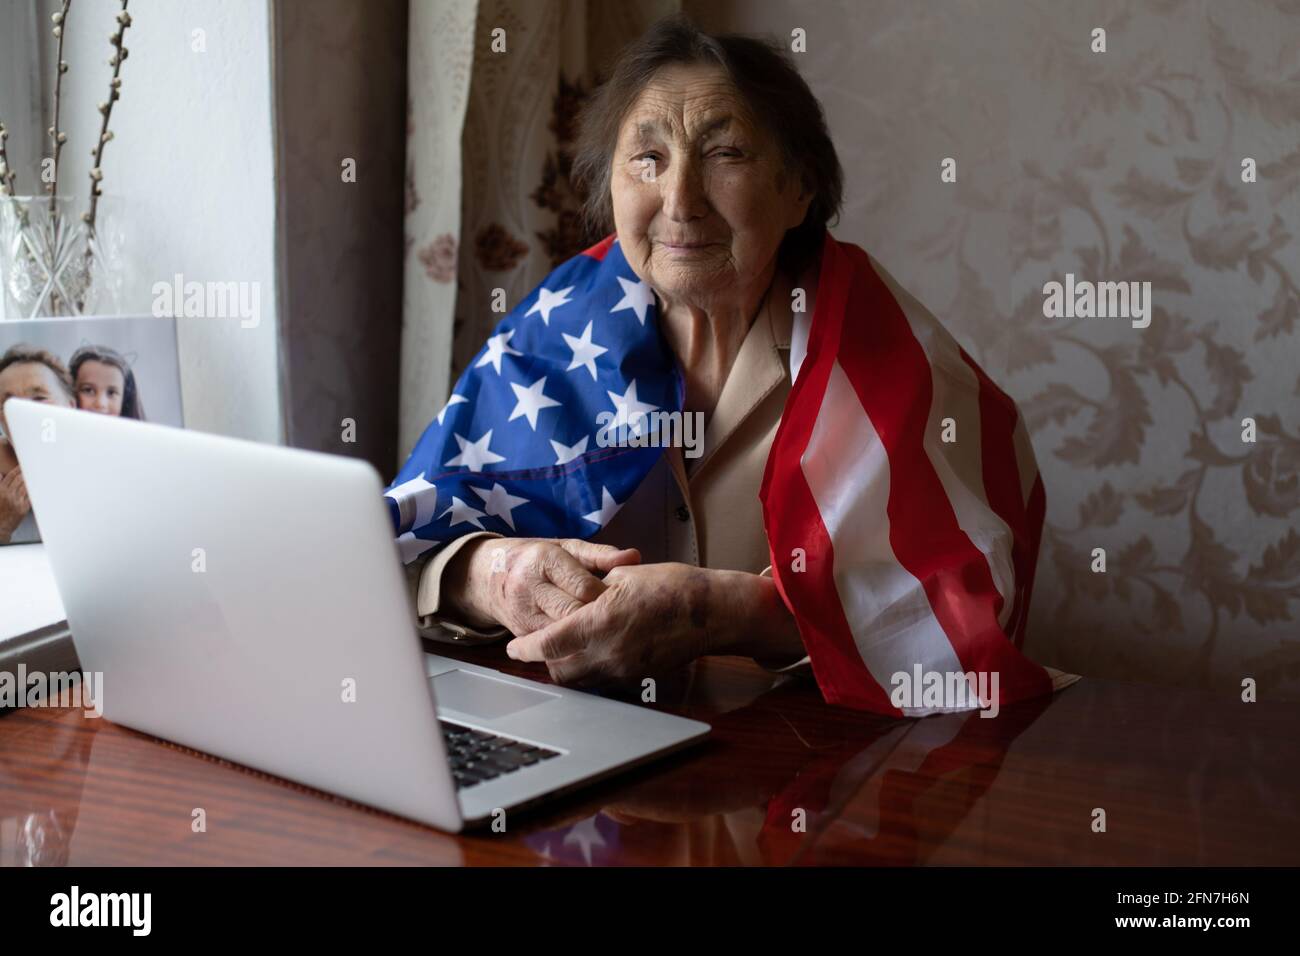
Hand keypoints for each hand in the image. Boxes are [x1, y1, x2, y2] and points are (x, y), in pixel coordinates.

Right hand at [0, 467, 30, 539]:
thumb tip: (0, 474)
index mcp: (0, 491)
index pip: (10, 476)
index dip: (17, 470)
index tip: (22, 466)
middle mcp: (9, 495)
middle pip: (19, 480)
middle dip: (26, 473)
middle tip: (32, 467)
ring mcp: (17, 502)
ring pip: (26, 487)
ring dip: (31, 480)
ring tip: (36, 475)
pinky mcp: (24, 509)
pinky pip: (30, 497)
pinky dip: (33, 491)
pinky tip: (37, 486)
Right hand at [445, 536, 640, 635]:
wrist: (487, 576)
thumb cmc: (535, 559)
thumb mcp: (565, 547)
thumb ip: (600, 554)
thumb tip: (634, 557)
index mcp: (544, 560)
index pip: (582, 586)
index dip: (606, 596)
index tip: (621, 599)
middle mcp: (530, 588)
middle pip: (573, 613)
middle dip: (598, 620)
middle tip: (619, 622)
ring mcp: (522, 614)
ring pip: (562, 635)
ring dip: (587, 638)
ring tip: (608, 636)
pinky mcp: (521, 635)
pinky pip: (551, 648)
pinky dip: (572, 648)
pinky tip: (589, 647)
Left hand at [505, 562, 723, 686]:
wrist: (712, 612)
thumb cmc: (672, 586)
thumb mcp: (623, 577)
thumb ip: (591, 591)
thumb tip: (570, 598)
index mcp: (599, 622)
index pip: (547, 644)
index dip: (524, 648)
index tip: (512, 648)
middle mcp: (608, 653)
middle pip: (558, 672)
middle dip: (544, 661)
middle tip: (541, 645)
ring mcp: (624, 669)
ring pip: (580, 681)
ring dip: (568, 667)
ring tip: (569, 647)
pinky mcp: (638, 677)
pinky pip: (603, 681)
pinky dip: (591, 671)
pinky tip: (597, 652)